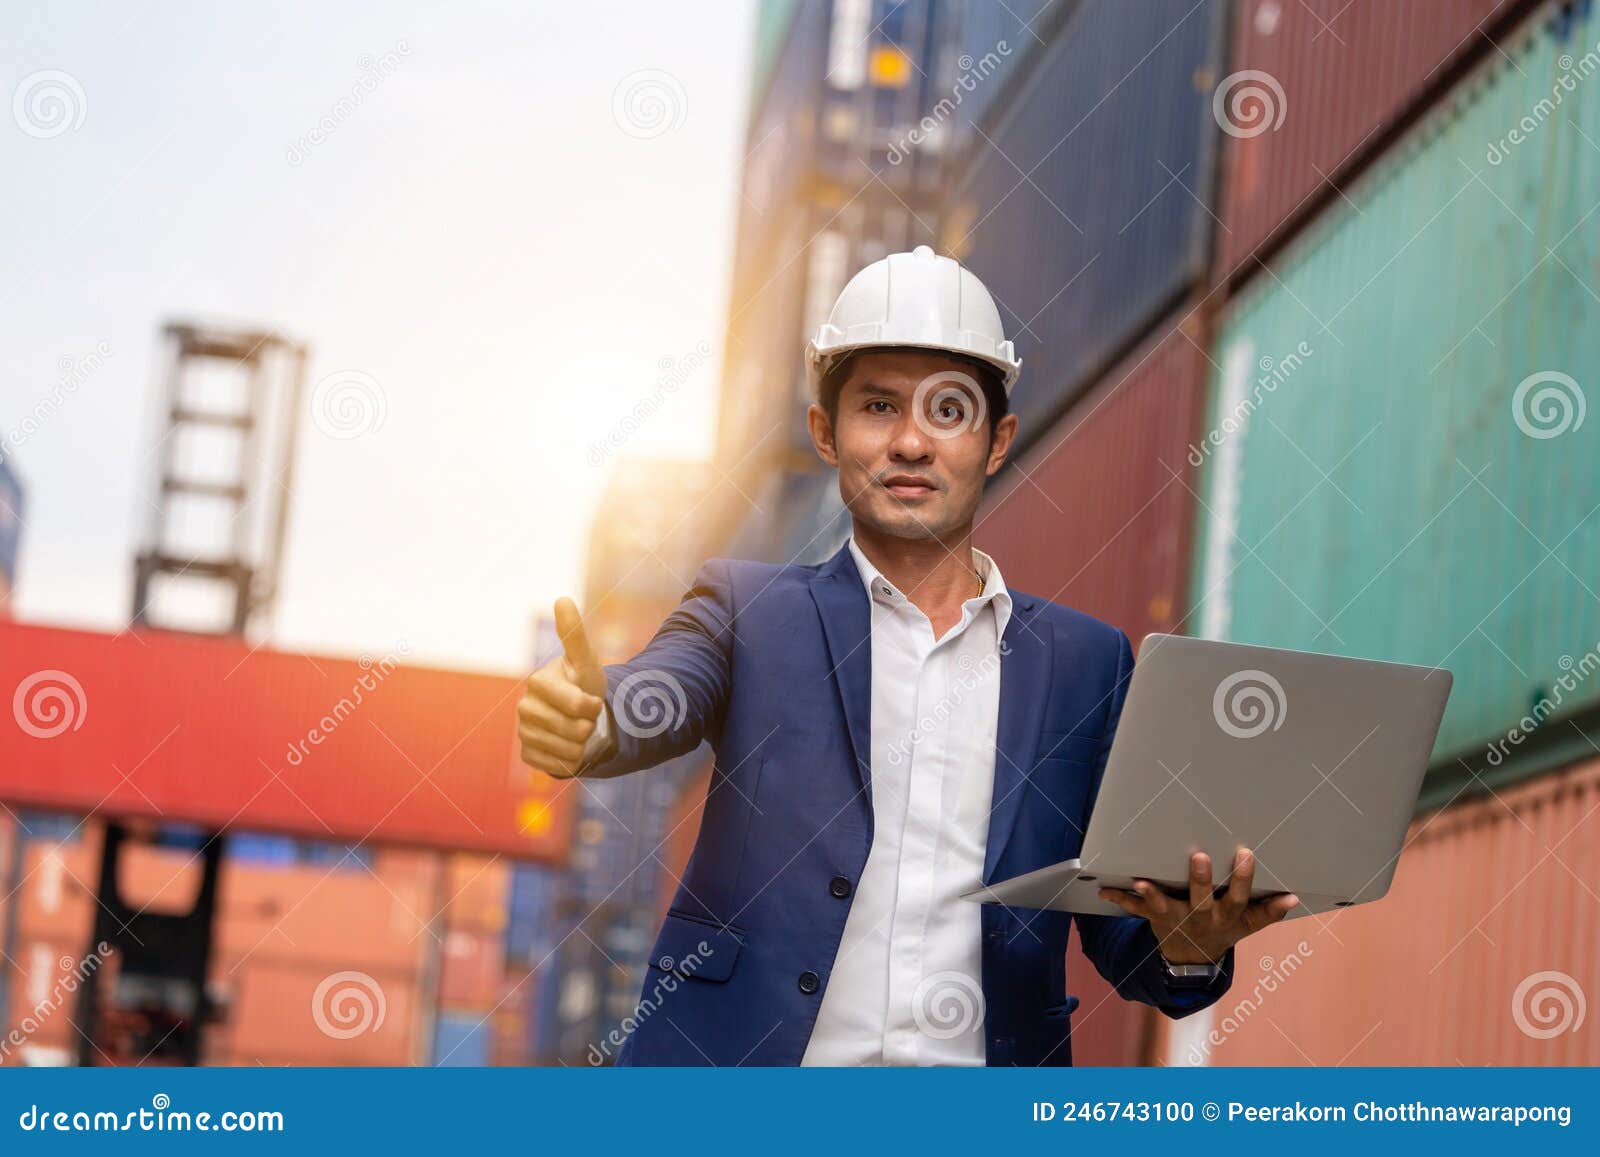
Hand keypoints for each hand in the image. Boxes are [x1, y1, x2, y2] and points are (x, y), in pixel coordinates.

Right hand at [517, 598, 606, 778]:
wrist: (581, 716)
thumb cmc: (584, 684)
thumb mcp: (585, 661)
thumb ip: (574, 634)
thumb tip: (562, 598)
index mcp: (538, 683)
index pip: (578, 704)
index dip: (593, 705)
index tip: (593, 699)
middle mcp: (525, 707)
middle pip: (574, 730)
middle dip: (588, 726)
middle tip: (585, 717)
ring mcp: (523, 732)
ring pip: (567, 750)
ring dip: (582, 744)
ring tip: (578, 730)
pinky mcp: (527, 755)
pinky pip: (556, 765)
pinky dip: (570, 759)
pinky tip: (568, 746)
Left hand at [1097, 848, 1297, 964]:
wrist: (1192, 958)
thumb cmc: (1223, 928)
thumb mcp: (1248, 925)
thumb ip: (1269, 912)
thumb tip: (1294, 898)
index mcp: (1226, 916)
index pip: (1240, 897)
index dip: (1244, 878)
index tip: (1245, 854)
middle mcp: (1201, 918)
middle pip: (1202, 899)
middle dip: (1201, 879)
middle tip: (1200, 856)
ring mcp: (1176, 919)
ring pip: (1164, 907)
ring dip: (1152, 895)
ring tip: (1141, 882)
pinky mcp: (1153, 918)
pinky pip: (1135, 909)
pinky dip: (1121, 900)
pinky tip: (1105, 890)